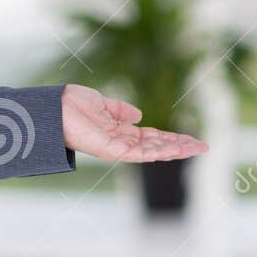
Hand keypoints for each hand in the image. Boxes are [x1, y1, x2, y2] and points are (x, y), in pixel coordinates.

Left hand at [60, 83, 208, 161]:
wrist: (52, 108)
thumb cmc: (70, 104)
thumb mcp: (101, 104)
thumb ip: (119, 110)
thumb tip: (139, 115)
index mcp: (117, 131)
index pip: (150, 137)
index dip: (171, 138)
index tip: (191, 138)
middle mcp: (119, 141)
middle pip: (156, 146)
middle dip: (180, 146)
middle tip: (204, 146)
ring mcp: (115, 147)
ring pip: (152, 152)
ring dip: (176, 150)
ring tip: (198, 148)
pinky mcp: (110, 150)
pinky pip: (139, 153)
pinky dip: (158, 151)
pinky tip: (176, 148)